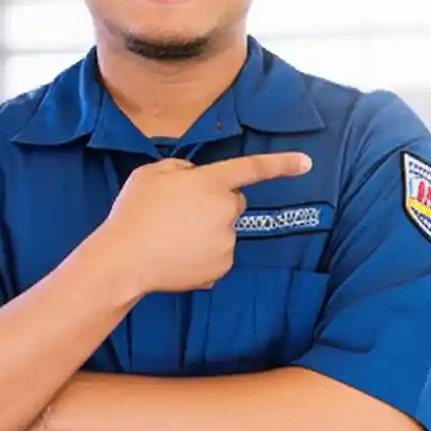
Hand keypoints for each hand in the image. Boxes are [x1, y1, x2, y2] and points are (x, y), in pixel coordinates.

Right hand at [96, 152, 312, 294]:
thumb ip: (180, 169)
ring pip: (223, 230)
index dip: (281, 164)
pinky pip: (217, 255)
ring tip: (171, 236)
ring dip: (205, 230)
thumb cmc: (134, 212)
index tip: (306, 162)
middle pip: (233, 201)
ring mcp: (225, 242)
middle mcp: (225, 211)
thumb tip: (194, 178)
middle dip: (216, 203)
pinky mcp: (220, 268)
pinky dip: (201, 255)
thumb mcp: (150, 173)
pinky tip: (176, 255)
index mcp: (210, 182)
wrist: (124, 260)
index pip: (252, 168)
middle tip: (181, 211)